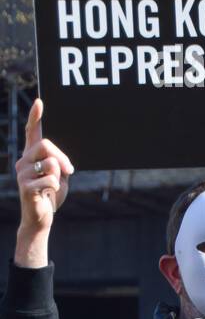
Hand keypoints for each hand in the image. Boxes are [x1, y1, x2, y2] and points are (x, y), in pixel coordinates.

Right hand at [14, 99, 73, 268]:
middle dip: (62, 157)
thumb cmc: (51, 193)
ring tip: (53, 186)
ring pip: (50, 163)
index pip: (32, 132)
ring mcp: (21, 173)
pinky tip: (48, 194)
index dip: (35, 117)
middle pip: (46, 145)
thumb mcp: (59, 174)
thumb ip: (58, 162)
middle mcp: (23, 160)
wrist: (42, 216)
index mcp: (32, 155)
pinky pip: (50, 180)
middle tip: (69, 170)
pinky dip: (56, 187)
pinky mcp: (25, 187)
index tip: (40, 101)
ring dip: (60, 175)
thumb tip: (56, 160)